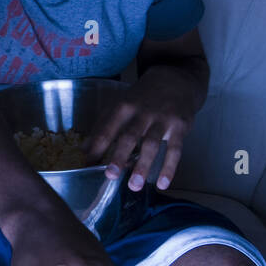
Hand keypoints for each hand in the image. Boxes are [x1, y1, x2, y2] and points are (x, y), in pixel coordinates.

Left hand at [83, 67, 198, 192]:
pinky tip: (162, 184)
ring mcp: (163, 119)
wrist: (177, 80)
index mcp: (123, 106)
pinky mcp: (180, 127)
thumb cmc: (142, 97)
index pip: (108, 127)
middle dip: (119, 156)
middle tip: (111, 175)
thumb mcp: (120, 104)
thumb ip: (103, 126)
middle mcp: (143, 112)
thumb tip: (84, 150)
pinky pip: (175, 150)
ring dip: (143, 166)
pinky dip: (169, 168)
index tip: (88, 163)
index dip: (97, 146)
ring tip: (134, 186)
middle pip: (130, 136)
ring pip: (152, 145)